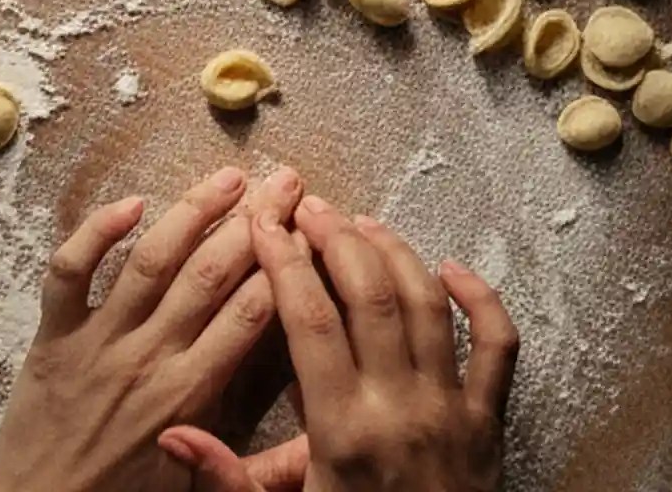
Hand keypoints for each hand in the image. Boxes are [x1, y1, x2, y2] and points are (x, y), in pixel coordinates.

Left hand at [0, 166, 303, 491]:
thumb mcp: (198, 491)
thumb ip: (252, 460)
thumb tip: (310, 437)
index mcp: (190, 394)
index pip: (252, 313)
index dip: (285, 266)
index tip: (310, 232)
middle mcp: (149, 357)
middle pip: (212, 273)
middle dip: (255, 222)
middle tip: (286, 184)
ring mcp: (97, 341)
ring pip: (152, 260)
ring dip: (193, 211)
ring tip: (229, 177)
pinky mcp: (52, 336)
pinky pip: (69, 271)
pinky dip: (96, 231)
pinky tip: (132, 202)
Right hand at [162, 196, 518, 491]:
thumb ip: (227, 478)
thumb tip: (172, 432)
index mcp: (342, 431)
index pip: (310, 320)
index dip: (285, 263)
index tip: (264, 226)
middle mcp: (400, 408)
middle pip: (371, 296)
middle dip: (336, 240)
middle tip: (310, 208)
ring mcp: (452, 409)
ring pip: (428, 305)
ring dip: (395, 253)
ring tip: (361, 224)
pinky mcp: (489, 420)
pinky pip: (499, 345)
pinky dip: (481, 299)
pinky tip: (451, 267)